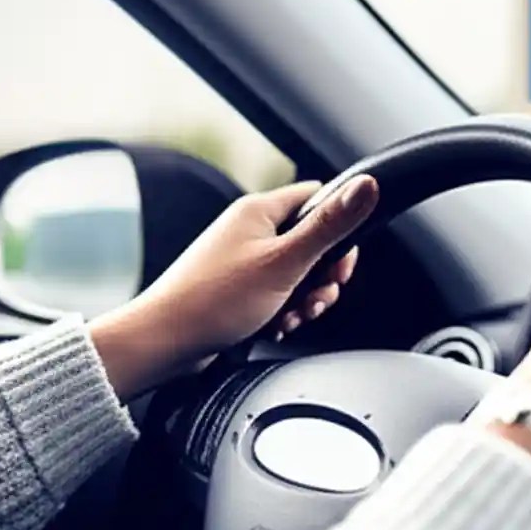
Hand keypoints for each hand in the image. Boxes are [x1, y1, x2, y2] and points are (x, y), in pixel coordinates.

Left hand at [91, 175, 379, 399]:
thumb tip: (366, 187)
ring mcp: (244, 260)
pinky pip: (278, 294)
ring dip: (305, 299)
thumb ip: (330, 226)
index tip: (340, 263)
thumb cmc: (213, 301)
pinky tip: (276, 325)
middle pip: (313, 243)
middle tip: (315, 297)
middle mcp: (250, 230)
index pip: (318, 200)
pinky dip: (284, 311)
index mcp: (259, 211)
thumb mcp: (285, 262)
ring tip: (292, 316)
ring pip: (298, 274)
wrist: (164, 342)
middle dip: (323, 277)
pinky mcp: (238, 288)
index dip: (340, 231)